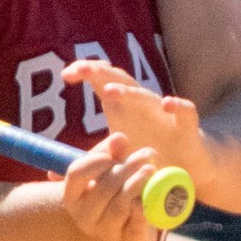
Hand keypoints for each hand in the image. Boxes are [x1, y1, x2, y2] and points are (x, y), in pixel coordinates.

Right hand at [59, 132, 161, 240]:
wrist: (130, 227)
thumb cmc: (116, 190)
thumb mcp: (111, 167)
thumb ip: (112, 151)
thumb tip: (119, 138)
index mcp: (73, 195)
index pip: (76, 174)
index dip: (95, 161)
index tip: (112, 155)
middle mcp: (84, 216)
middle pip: (103, 188)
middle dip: (126, 168)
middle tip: (146, 154)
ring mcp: (104, 232)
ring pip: (120, 206)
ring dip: (137, 184)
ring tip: (151, 170)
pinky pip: (137, 223)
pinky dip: (145, 206)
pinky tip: (153, 195)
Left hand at [63, 60, 215, 185]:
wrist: (190, 169)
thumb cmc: (151, 157)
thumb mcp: (116, 160)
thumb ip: (89, 160)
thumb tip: (50, 172)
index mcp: (125, 109)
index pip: (103, 82)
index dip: (86, 73)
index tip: (65, 74)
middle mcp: (143, 106)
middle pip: (121, 81)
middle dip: (101, 73)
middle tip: (81, 69)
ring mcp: (166, 115)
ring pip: (147, 96)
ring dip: (130, 93)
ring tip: (111, 90)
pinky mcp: (189, 129)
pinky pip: (187, 112)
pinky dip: (179, 106)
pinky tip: (169, 104)